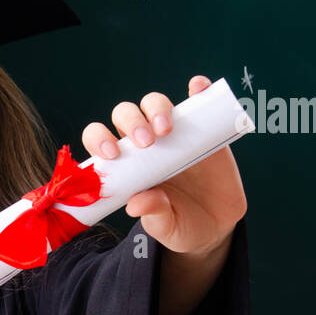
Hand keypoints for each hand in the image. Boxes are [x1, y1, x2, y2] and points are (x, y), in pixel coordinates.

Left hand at [81, 75, 246, 255]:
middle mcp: (144, 143)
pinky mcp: (202, 126)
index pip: (100, 140)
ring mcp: (173, 132)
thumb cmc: (179, 224)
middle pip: (126, 115)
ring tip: (167, 130)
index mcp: (124, 164)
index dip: (100, 139)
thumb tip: (136, 204)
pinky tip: (197, 88)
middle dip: (131, 122)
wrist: (216, 225)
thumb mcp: (165, 226)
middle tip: (147, 143)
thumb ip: (152, 214)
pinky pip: (196, 99)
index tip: (112, 154)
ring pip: (155, 103)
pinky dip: (196, 88)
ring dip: (157, 108)